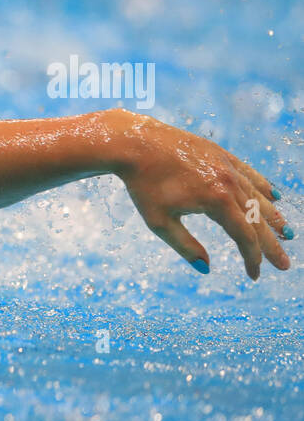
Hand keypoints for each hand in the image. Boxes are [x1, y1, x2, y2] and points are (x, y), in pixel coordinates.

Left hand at [106, 111, 292, 279]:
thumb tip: (206, 268)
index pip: (244, 236)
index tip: (254, 276)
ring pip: (257, 196)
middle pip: (258, 219)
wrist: (135, 143)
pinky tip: (273, 196)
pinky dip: (262, 186)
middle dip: (271, 245)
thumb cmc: (143, 186)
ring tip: (286, 234)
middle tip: (284, 265)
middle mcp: (229, 182)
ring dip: (273, 217)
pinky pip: (249, 173)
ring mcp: (227, 165)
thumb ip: (185, 246)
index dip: (252, 258)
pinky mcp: (221, 154)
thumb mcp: (159, 222)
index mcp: (216, 200)